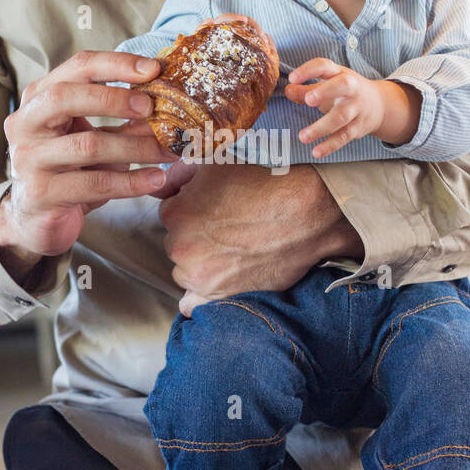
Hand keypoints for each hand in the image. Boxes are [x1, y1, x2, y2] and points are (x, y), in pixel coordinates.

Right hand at [0, 49, 173, 262]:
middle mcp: (26, 123)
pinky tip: (155, 179)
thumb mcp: (96, 139)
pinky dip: (131, 182)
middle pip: (66, 96)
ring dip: (136, 147)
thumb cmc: (69, 171)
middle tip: (152, 107)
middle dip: (114, 98)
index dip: (116, 64)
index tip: (153, 69)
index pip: (77, 68)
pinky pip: (93, 184)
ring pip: (87, 145)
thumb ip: (124, 120)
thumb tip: (168, 104)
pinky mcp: (40, 193)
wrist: (36, 220)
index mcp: (39, 98)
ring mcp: (28, 159)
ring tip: (169, 151)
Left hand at [151, 162, 362, 313]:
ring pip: (185, 269)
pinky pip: (191, 304)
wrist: (307, 212)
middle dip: (194, 235)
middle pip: (177, 242)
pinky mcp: (218, 296)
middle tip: (227, 227)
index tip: (215, 208)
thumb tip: (161, 183)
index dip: (193, 207)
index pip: (171, 212)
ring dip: (199, 262)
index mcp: (176, 213)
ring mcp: (199, 275)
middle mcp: (181, 246)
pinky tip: (213, 281)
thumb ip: (181, 174)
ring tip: (230, 250)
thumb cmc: (265, 183)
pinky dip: (198, 295)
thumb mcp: (218, 165)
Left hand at [286, 58, 421, 154]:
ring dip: (321, 127)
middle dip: (326, 92)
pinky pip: (344, 136)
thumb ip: (306, 89)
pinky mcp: (358, 127)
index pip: (324, 66)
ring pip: (341, 117)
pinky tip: (316, 152)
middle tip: (308, 100)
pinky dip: (330, 145)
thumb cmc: (345, 91)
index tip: (292, 78)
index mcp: (339, 73)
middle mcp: (351, 88)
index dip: (308, 70)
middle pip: (342, 86)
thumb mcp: (327, 84)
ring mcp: (356, 108)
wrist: (379, 105)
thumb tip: (288, 91)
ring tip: (303, 137)